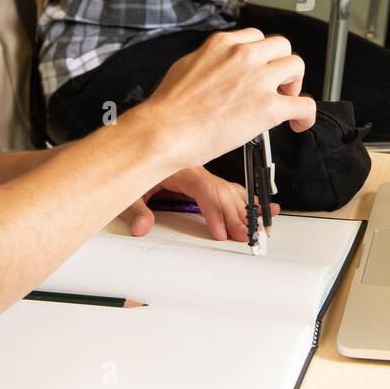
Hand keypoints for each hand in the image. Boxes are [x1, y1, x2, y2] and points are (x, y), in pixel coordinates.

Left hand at [120, 166, 279, 241]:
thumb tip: (141, 226)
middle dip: (236, 216)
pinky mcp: (205, 179)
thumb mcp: (128, 191)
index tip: (220, 232)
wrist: (132, 153)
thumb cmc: (131, 170)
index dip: (214, 212)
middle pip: (222, 192)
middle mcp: (196, 170)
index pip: (204, 190)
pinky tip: (261, 208)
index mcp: (180, 169)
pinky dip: (247, 199)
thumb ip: (135, 210)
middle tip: (245, 236)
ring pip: (230, 190)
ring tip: (257, 227)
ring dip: (245, 210)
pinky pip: (230, 188)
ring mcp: (203, 173)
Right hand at [134, 29, 315, 172]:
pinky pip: (305, 104)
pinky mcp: (268, 107)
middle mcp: (244, 55)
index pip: (257, 37)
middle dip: (280, 65)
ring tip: (284, 102)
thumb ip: (210, 61)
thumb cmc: (169, 107)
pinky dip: (306, 115)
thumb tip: (220, 69)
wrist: (166, 131)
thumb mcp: (186, 65)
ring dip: (294, 85)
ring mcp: (259, 80)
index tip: (259, 70)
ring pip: (297, 67)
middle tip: (274, 86)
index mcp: (223, 43)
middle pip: (282, 46)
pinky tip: (298, 123)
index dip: (261, 56)